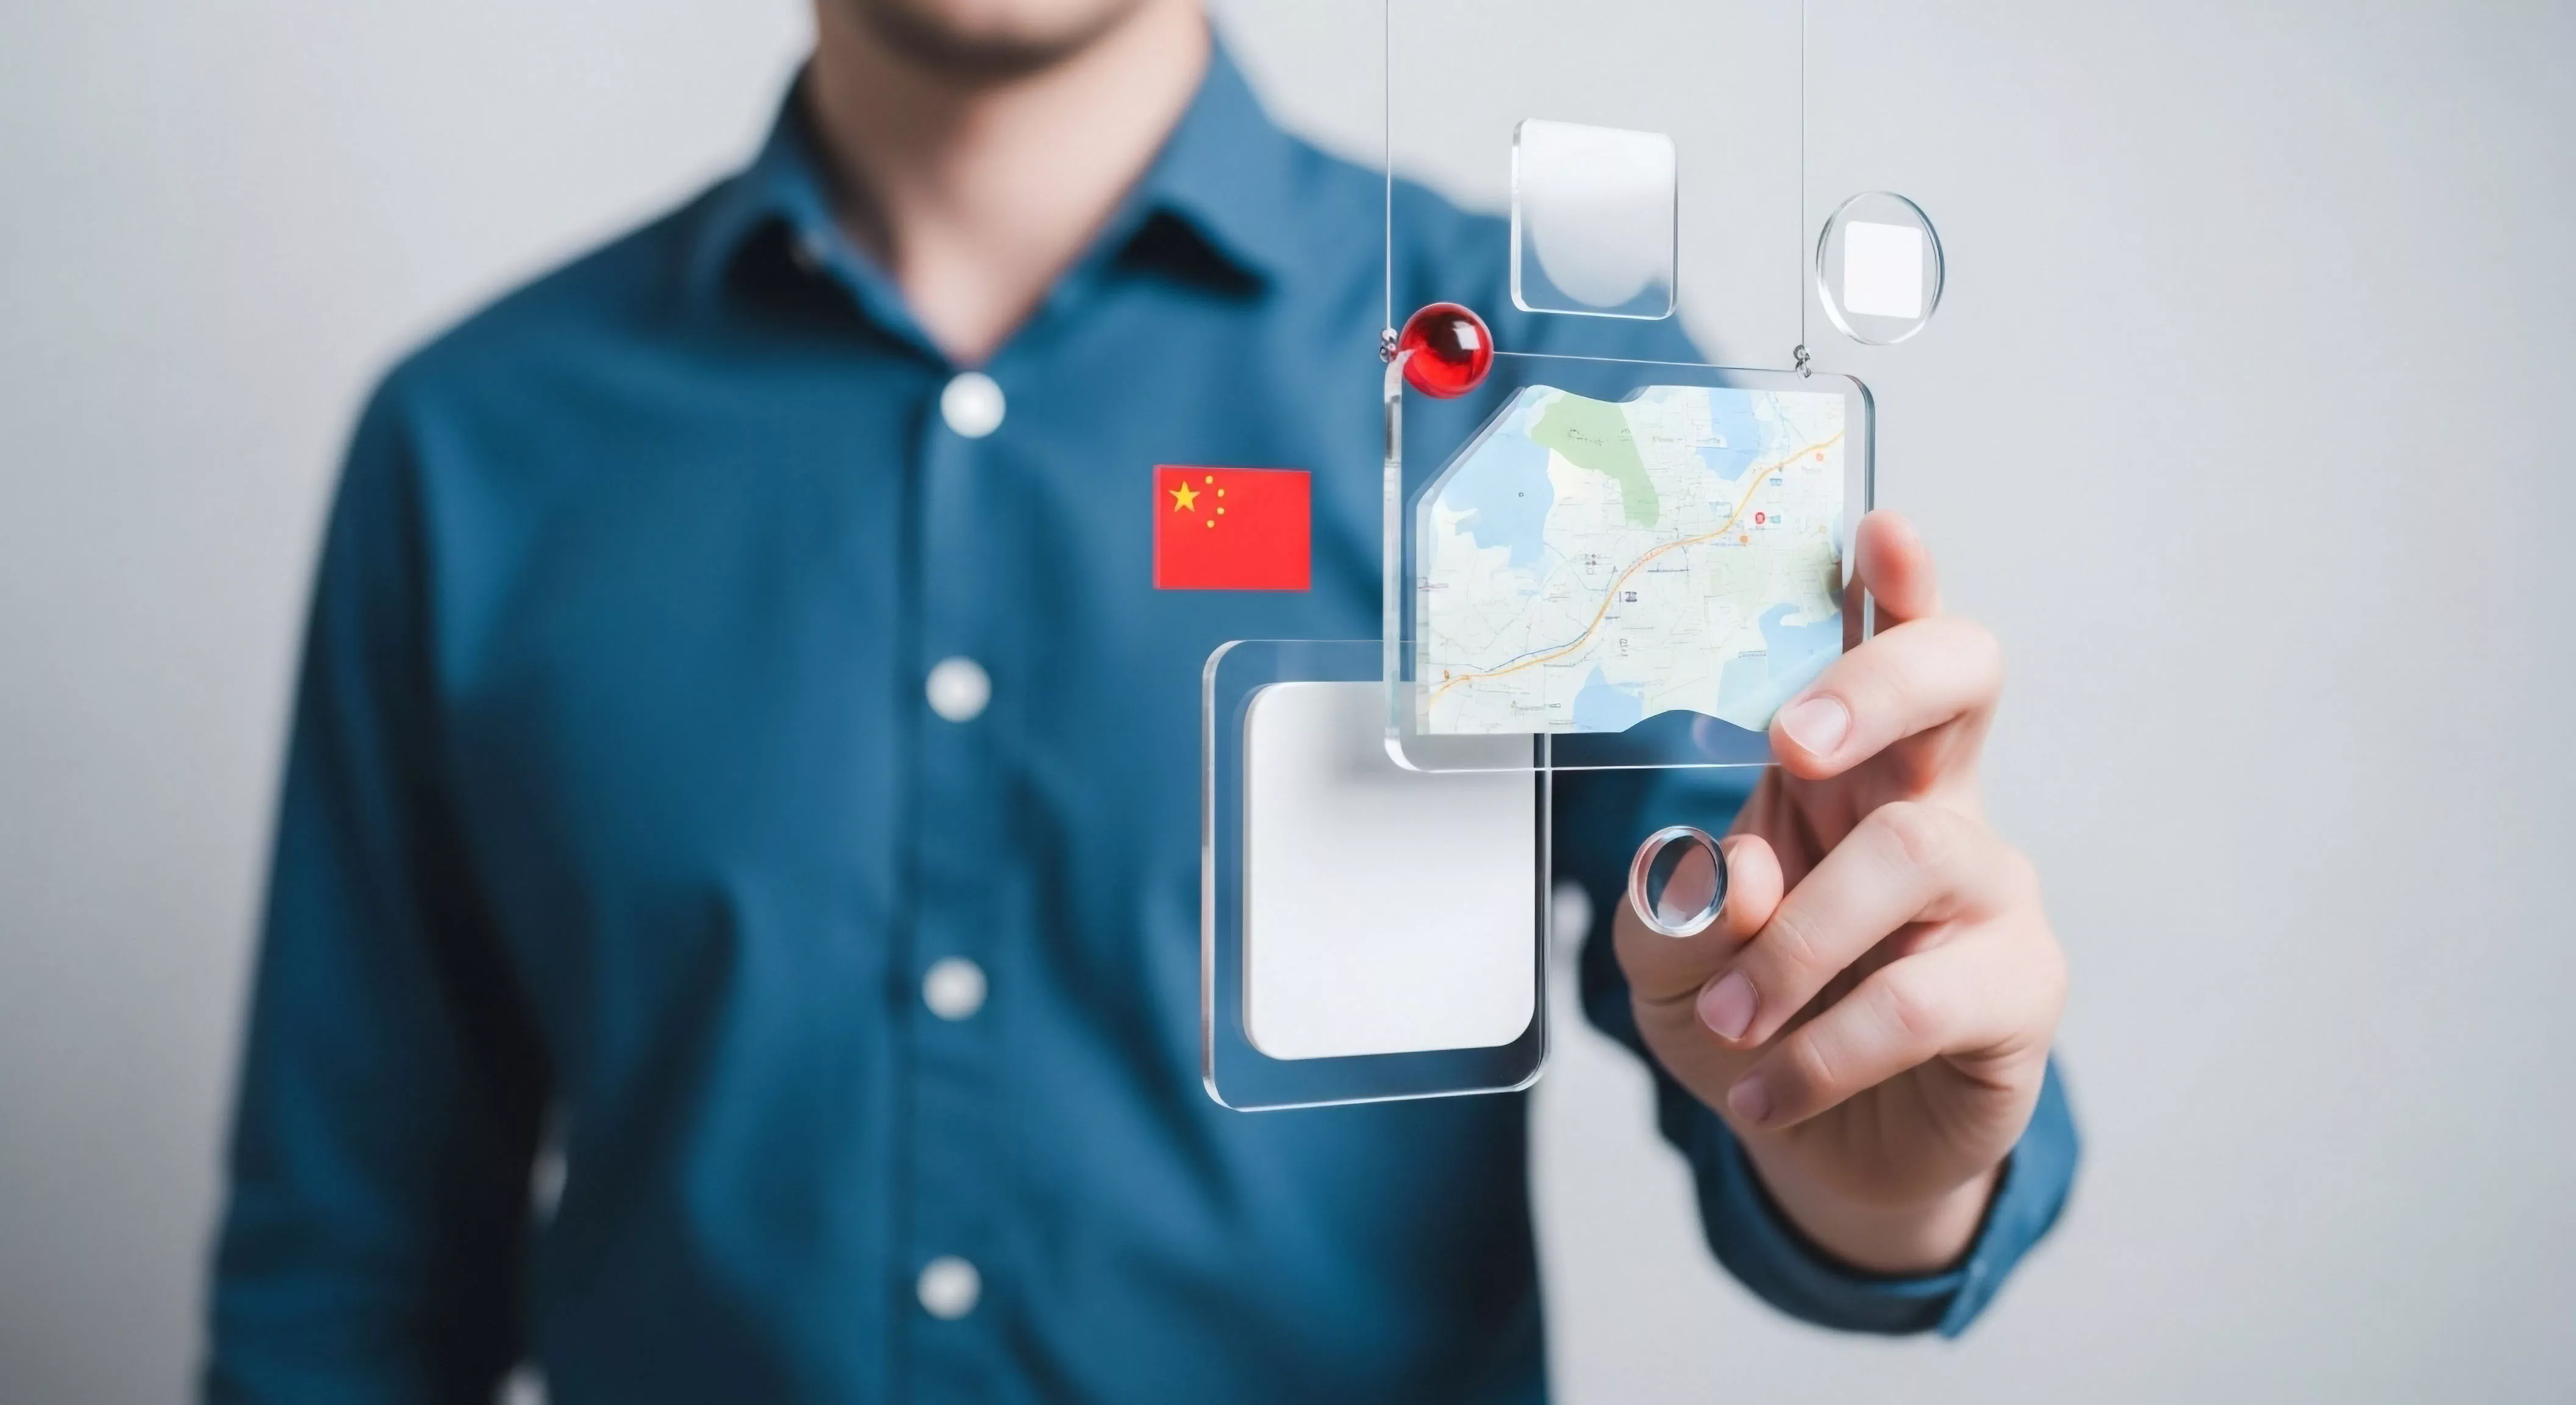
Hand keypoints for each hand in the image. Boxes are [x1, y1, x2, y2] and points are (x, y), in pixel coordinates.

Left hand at [1612, 511, 2065, 1274]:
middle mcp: (1936, 799)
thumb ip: (1681, 905)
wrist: (1816, 1147)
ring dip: (1798, 945)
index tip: (1878, 528)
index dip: (1896, 583)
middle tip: (1792, 744)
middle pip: (1961, 680)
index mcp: (1850, 761)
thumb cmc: (1748, 1011)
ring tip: (1731, 1020)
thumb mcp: (1668, 957)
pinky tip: (1767, 1091)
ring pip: (1916, 852)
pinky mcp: (2019, 989)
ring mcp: (1989, 889)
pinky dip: (1824, 1048)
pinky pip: (1923, 998)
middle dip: (1878, 684)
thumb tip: (1744, 875)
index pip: (1889, 642)